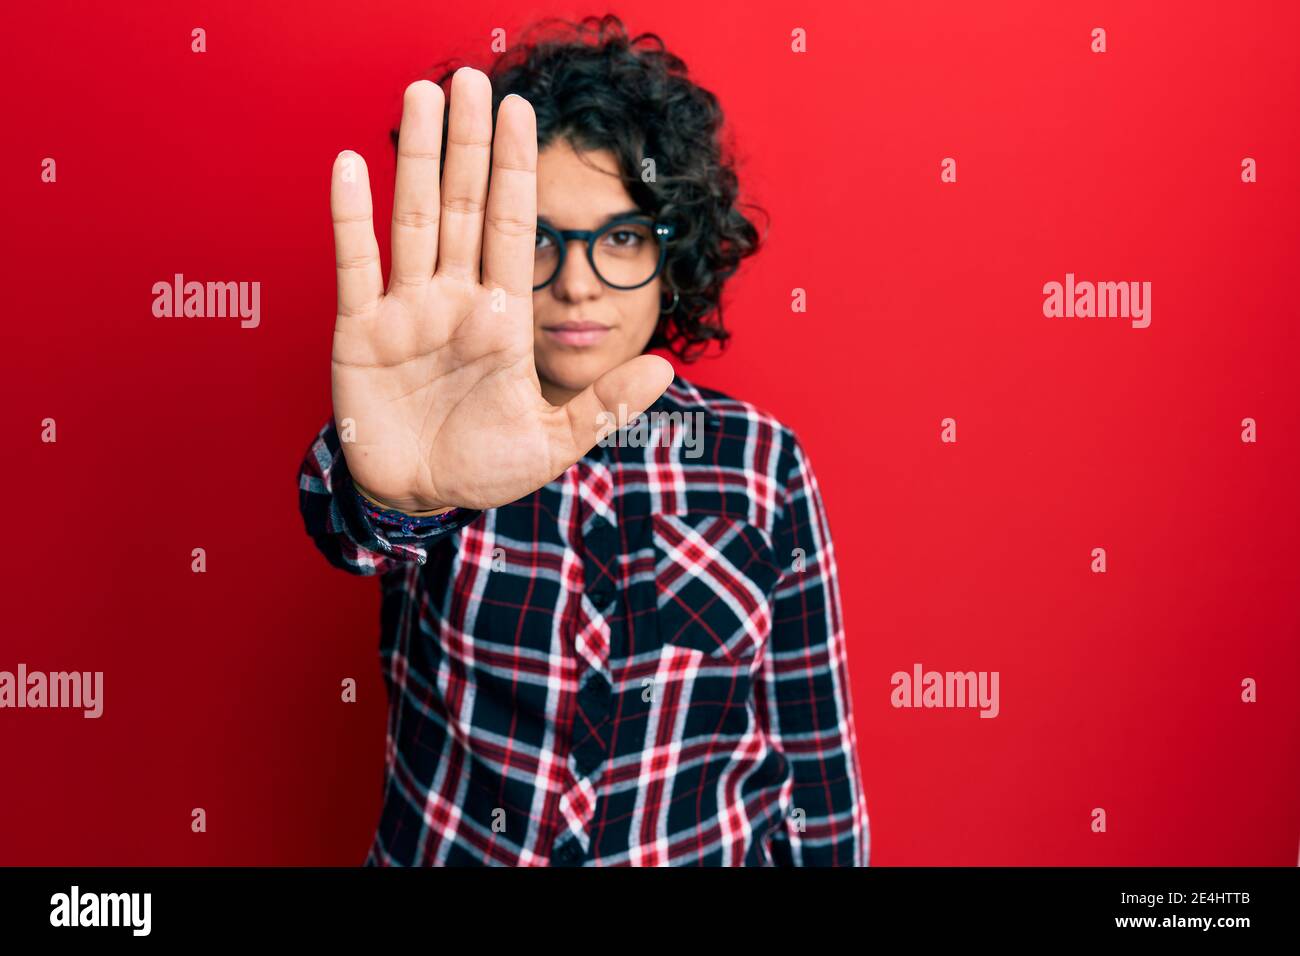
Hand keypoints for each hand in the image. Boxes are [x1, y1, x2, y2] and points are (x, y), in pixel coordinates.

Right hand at [328, 69, 672, 512]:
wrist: (419, 499)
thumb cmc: (485, 468)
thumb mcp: (553, 442)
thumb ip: (605, 407)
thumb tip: (668, 369)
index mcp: (503, 317)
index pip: (513, 228)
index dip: (515, 170)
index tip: (523, 113)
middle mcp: (455, 300)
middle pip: (462, 206)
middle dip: (468, 144)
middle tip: (470, 79)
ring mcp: (407, 310)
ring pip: (412, 219)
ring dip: (415, 158)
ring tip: (422, 95)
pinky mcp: (360, 331)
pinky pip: (355, 265)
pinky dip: (350, 218)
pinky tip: (350, 165)